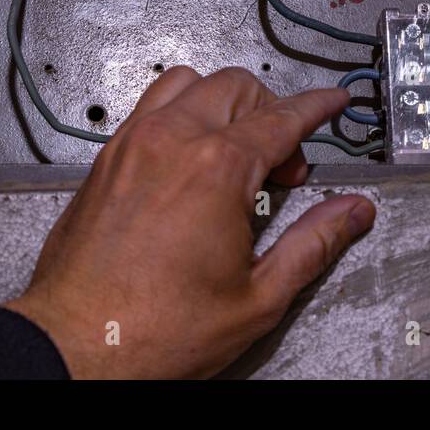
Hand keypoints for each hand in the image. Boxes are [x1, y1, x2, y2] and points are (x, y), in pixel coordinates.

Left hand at [5, 66, 376, 378]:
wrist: (78, 346)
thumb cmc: (155, 330)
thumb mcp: (257, 298)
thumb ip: (312, 244)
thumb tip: (352, 213)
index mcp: (216, 168)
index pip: (282, 118)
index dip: (317, 108)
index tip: (332, 103)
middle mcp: (170, 141)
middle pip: (237, 88)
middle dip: (272, 114)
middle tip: (284, 168)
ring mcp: (132, 144)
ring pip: (188, 83)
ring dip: (222, 104)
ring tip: (237, 153)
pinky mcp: (106, 159)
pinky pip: (150, 107)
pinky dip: (182, 114)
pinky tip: (192, 160)